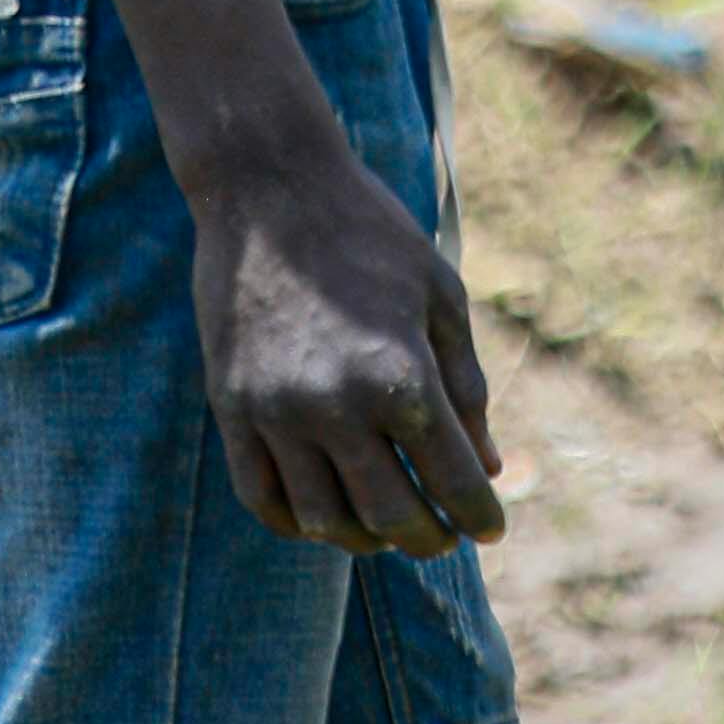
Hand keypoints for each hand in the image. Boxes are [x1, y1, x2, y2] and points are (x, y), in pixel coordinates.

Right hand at [187, 124, 506, 556]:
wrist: (267, 184)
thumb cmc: (369, 231)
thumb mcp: (439, 294)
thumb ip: (466, 386)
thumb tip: (488, 466)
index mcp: (400, 373)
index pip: (453, 481)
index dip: (480, 516)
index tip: (491, 529)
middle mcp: (336, 404)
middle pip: (391, 516)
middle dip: (428, 537)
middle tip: (442, 535)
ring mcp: (276, 410)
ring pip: (325, 521)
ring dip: (365, 539)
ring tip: (386, 528)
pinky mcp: (232, 406)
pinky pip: (262, 497)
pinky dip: (298, 523)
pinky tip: (324, 515)